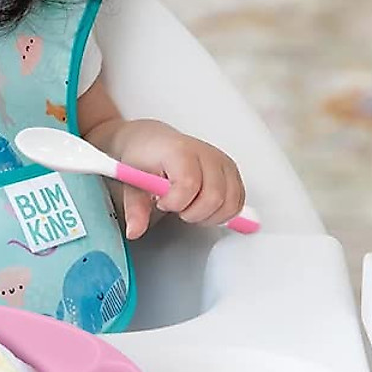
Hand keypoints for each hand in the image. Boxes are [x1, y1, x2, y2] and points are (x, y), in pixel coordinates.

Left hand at [108, 119, 245, 239]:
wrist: (151, 140)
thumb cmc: (143, 156)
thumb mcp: (132, 182)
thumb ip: (135, 208)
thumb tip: (135, 231)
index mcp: (179, 151)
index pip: (189, 184)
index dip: (175, 202)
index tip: (161, 202)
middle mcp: (206, 154)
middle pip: (214, 196)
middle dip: (193, 213)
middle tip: (176, 208)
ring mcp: (222, 162)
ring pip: (230, 201)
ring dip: (209, 215)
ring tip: (189, 208)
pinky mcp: (231, 171)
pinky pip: (238, 200)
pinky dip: (223, 212)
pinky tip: (203, 208)